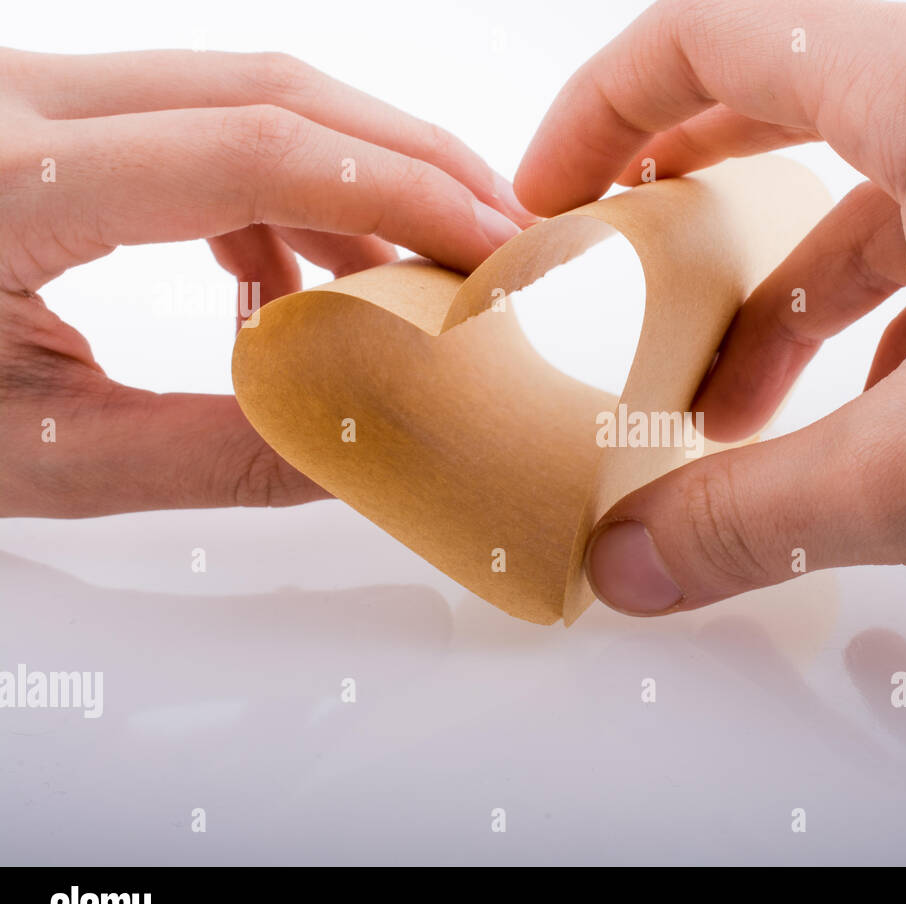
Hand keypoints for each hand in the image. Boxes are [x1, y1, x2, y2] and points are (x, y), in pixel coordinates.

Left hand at [0, 48, 532, 516]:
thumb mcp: (40, 452)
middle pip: (275, 90)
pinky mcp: (51, 115)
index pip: (256, 150)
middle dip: (411, 162)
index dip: (400, 193)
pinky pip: (202, 125)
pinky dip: (283, 198)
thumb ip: (219, 454)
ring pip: (248, 97)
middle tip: (500, 237)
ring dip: (356, 180)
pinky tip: (304, 278)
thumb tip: (369, 446)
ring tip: (420, 275)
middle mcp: (22, 98)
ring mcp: (35, 93)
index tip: (492, 246)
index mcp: (9, 175)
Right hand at [515, 0, 905, 613]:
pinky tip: (856, 433)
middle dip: (678, 198)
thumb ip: (753, 516)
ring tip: (725, 411)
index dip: (602, 106)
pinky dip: (867, 341)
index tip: (550, 196)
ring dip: (774, 301)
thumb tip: (630, 558)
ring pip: (862, 206)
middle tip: (613, 273)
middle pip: (782, 104)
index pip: (716, 30)